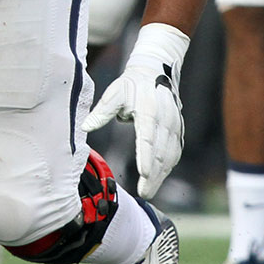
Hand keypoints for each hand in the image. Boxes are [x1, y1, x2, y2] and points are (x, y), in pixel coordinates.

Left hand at [83, 23, 188, 198]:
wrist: (155, 70)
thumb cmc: (132, 84)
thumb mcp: (115, 93)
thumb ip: (102, 111)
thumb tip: (85, 126)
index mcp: (149, 111)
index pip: (148, 138)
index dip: (147, 157)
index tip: (144, 173)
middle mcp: (165, 120)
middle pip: (161, 152)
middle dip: (154, 175)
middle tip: (144, 193)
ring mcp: (175, 125)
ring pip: (170, 155)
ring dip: (162, 174)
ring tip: (150, 190)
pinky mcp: (178, 129)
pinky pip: (175, 151)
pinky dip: (169, 166)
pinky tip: (161, 177)